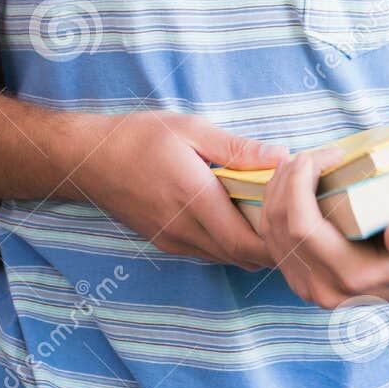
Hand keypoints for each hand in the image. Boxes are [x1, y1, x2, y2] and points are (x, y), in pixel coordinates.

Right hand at [64, 109, 289, 269]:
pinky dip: (229, 244)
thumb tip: (282, 156)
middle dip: (273, 246)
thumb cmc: (139, 137)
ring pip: (225, 258)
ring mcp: (173, 240)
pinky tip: (238, 219)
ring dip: (251, 247)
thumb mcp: (191, 129)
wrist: (87, 160)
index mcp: (194, 198)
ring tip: (273, 219)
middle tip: (295, 221)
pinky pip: (208, 253)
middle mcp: (184, 229)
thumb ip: (238, 148)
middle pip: (242, 256)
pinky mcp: (165, 242)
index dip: (280, 241)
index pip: (248, 242)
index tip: (301, 219)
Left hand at [258, 144, 388, 307]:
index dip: (299, 185)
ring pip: (271, 232)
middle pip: (280, 226)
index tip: (318, 156)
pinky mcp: (301, 279)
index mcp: (351, 277)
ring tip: (297, 163)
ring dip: (277, 191)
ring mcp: (308, 287)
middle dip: (286, 182)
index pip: (302, 227)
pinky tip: (290, 184)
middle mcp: (323, 289)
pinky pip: (273, 239)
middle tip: (307, 154)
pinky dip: (276, 206)